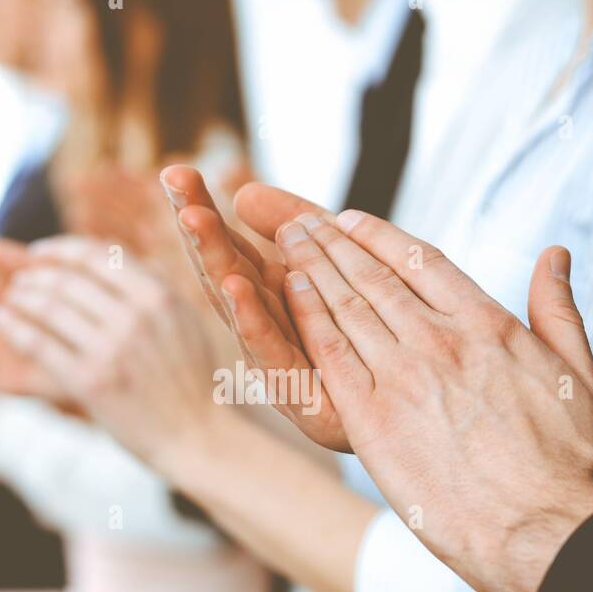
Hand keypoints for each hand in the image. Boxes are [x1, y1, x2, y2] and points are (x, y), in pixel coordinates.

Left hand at [0, 236, 221, 470]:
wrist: (200, 436)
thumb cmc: (192, 381)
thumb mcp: (185, 322)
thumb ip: (151, 288)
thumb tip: (113, 257)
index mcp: (158, 296)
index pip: (95, 255)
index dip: (59, 250)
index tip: (39, 254)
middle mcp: (135, 317)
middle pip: (67, 279)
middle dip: (34, 276)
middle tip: (19, 282)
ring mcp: (111, 350)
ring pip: (48, 307)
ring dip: (21, 298)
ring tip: (8, 300)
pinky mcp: (90, 382)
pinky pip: (38, 343)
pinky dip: (14, 327)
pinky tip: (3, 321)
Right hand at [157, 165, 350, 450]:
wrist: (420, 422)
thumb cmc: (370, 347)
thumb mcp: (333, 272)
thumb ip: (293, 228)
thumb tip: (242, 189)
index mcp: (271, 298)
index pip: (227, 246)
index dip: (199, 208)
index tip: (174, 169)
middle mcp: (267, 330)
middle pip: (223, 270)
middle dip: (197, 227)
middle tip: (172, 182)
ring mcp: (281, 363)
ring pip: (239, 307)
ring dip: (216, 261)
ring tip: (196, 220)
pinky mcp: (303, 397)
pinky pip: (272, 354)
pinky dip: (253, 319)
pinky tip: (239, 286)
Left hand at [236, 198, 592, 591]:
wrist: (545, 531)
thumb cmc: (573, 466)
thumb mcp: (583, 375)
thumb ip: (558, 310)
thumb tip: (555, 256)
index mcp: (488, 327)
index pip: (422, 263)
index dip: (379, 237)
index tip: (349, 220)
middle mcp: (440, 341)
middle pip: (374, 278)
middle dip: (332, 244)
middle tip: (299, 224)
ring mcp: (403, 377)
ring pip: (347, 307)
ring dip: (312, 269)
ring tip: (285, 244)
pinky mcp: (373, 419)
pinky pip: (330, 354)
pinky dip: (306, 317)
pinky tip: (287, 294)